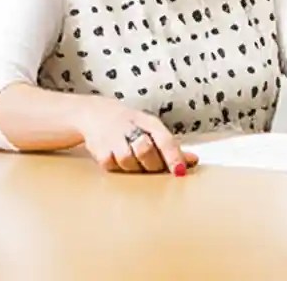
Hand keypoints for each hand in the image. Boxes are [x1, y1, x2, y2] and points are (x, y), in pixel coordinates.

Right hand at [74, 96, 197, 175]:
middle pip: (146, 151)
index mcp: (148, 121)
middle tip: (153, 166)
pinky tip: (118, 158)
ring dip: (135, 167)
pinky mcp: (99, 150)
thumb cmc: (129, 124)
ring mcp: (113, 138)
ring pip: (129, 162)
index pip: (164, 139)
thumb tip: (194, 160)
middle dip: (153, 164)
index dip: (173, 156)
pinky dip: (118, 167)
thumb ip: (171, 146)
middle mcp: (130, 127)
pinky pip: (114, 167)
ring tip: (133, 160)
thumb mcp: (150, 128)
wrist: (93, 114)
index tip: (180, 172)